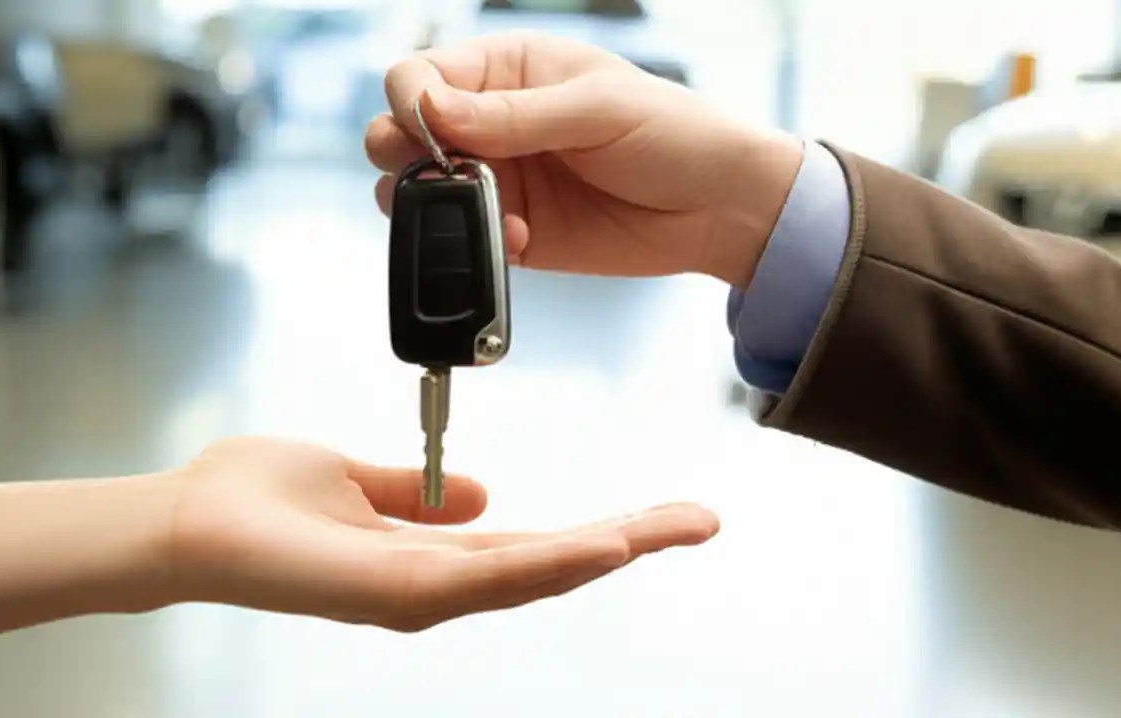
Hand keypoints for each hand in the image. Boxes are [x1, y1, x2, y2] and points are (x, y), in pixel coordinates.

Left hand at [165, 438, 717, 631]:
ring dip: (605, 551)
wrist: (181, 520)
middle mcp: (430, 584)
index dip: (598, 530)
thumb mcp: (347, 474)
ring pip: (532, 576)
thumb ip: (410, 488)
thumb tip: (475, 491)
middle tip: (700, 520)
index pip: (531, 542)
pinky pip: (485, 577)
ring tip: (669, 528)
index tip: (658, 510)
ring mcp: (415, 596)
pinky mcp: (393, 593)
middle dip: (629, 543)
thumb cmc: (250, 499)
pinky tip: (599, 542)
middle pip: (549, 565)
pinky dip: (548, 561)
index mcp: (424, 553)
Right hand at [366, 32, 803, 288]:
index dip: (411, 100)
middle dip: (404, 154)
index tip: (432, 129)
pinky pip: (463, 239)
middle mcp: (491, 122)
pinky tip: (519, 238)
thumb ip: (512, 115)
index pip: (421, 74)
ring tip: (484, 209)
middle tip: (442, 172)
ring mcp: (498, 179)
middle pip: (400, 131)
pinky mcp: (512, 231)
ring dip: (432, 205)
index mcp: (507, 69)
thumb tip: (431, 109)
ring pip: (418, 191)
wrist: (719, 207)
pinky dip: (475, 244)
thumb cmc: (673, 133)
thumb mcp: (596, 109)